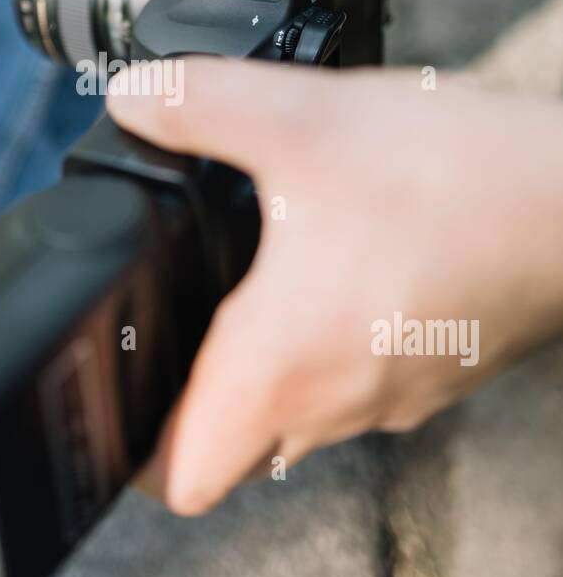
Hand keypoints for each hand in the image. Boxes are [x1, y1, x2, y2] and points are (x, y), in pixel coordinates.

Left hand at [106, 59, 562, 512]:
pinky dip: (331, 348)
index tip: (120, 395)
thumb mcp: (303, 120)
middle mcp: (333, 402)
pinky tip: (340, 272)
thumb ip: (200, 106)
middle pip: (232, 450)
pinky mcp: (438, 372)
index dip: (134, 450)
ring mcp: (393, 397)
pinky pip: (359, 387)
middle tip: (177, 330)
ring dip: (265, 371)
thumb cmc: (456, 179)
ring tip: (255, 290)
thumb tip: (132, 99)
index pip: (180, 476)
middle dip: (193, 403)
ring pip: (298, 419)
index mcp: (280, 364)